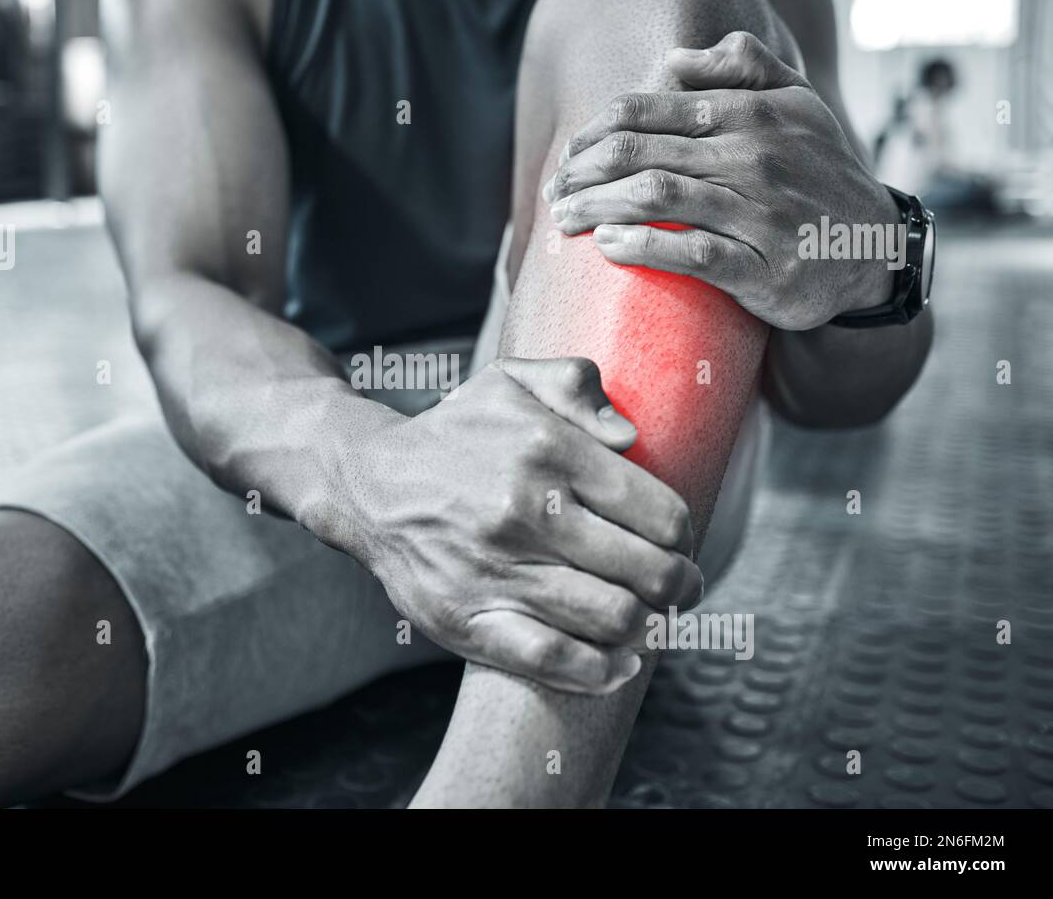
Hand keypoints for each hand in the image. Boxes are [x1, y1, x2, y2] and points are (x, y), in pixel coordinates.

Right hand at [340, 357, 700, 694]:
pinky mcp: (466, 618)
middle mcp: (524, 509)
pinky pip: (552, 659)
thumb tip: (632, 439)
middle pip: (647, 572)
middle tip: (681, 590)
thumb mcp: (510, 382)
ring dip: (647, 627)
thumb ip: (577, 386)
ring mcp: (495, 569)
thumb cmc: (455, 435)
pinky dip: (599, 671)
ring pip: (610, 618)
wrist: (368, 485)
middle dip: (680, 587)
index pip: (659, 513)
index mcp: (547, 450)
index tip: (679, 544)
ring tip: (649, 620)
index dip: (684, 537)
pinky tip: (618, 663)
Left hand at [542, 31, 898, 330]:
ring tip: (563, 216)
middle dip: (583, 170)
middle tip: (554, 188)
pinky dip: (643, 248)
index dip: (596, 130)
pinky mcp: (762, 269)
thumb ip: (742, 65)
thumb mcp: (797, 102)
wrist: (875, 249)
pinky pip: (691, 254)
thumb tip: (675, 59)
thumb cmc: (820, 173)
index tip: (569, 153)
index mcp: (751, 113)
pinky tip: (607, 247)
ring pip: (658, 198)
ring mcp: (758, 213)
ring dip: (597, 207)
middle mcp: (753, 157)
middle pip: (642, 153)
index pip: (651, 109)